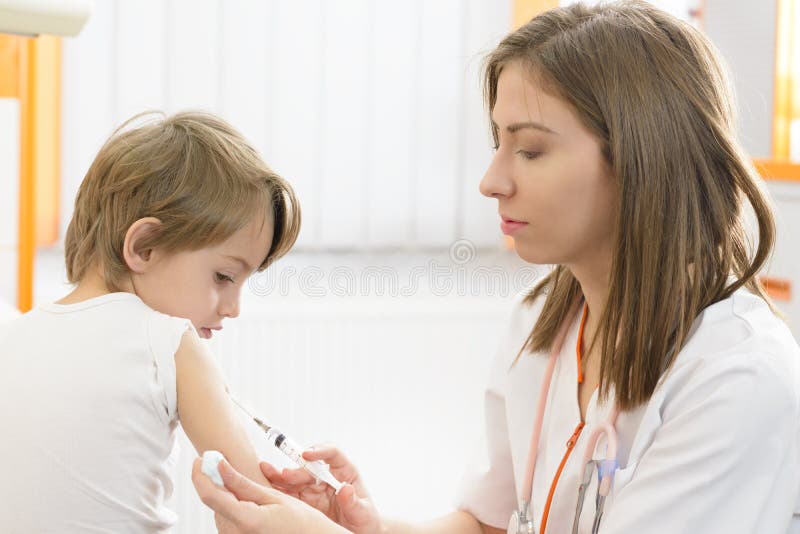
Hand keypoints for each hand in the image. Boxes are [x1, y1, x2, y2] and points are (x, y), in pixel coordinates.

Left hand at [191, 456, 347, 533]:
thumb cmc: (301, 524)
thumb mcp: (275, 497)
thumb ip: (243, 483)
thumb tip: (221, 466)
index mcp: (246, 520)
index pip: (210, 495)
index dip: (200, 475)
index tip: (200, 460)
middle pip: (214, 502)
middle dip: (217, 482)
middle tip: (227, 466)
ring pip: (220, 510)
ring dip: (227, 496)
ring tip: (249, 491)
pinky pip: (227, 521)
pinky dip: (233, 508)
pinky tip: (250, 504)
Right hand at [260, 444, 381, 533]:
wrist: (357, 533)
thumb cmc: (365, 520)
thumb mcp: (363, 513)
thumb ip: (354, 502)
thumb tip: (345, 488)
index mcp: (345, 472)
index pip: (332, 453)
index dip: (320, 450)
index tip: (307, 454)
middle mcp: (327, 476)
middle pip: (309, 466)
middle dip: (297, 469)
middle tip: (285, 475)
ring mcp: (314, 487)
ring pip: (295, 476)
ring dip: (280, 474)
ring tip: (266, 471)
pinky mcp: (303, 500)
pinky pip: (288, 492)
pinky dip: (276, 488)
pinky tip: (265, 484)